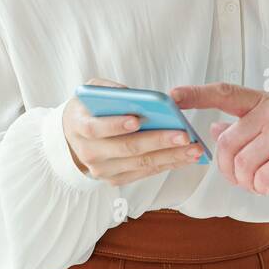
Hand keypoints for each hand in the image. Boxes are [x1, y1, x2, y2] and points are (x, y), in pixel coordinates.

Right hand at [63, 78, 204, 185]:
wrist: (74, 137)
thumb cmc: (89, 109)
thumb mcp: (92, 91)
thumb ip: (109, 89)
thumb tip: (134, 94)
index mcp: (79, 126)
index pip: (96, 128)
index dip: (115, 125)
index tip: (138, 119)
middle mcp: (89, 152)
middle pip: (126, 148)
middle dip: (157, 141)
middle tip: (183, 135)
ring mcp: (103, 170)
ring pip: (140, 163)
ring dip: (170, 157)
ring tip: (194, 148)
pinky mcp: (116, 179)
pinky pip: (145, 172)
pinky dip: (167, 165)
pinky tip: (186, 157)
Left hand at [169, 82, 268, 194]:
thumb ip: (249, 124)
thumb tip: (214, 130)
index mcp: (266, 100)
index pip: (223, 92)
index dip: (194, 95)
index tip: (170, 97)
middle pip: (226, 145)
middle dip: (227, 170)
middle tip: (245, 178)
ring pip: (241, 166)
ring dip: (249, 183)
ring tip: (266, 180)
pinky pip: (262, 179)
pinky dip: (265, 188)